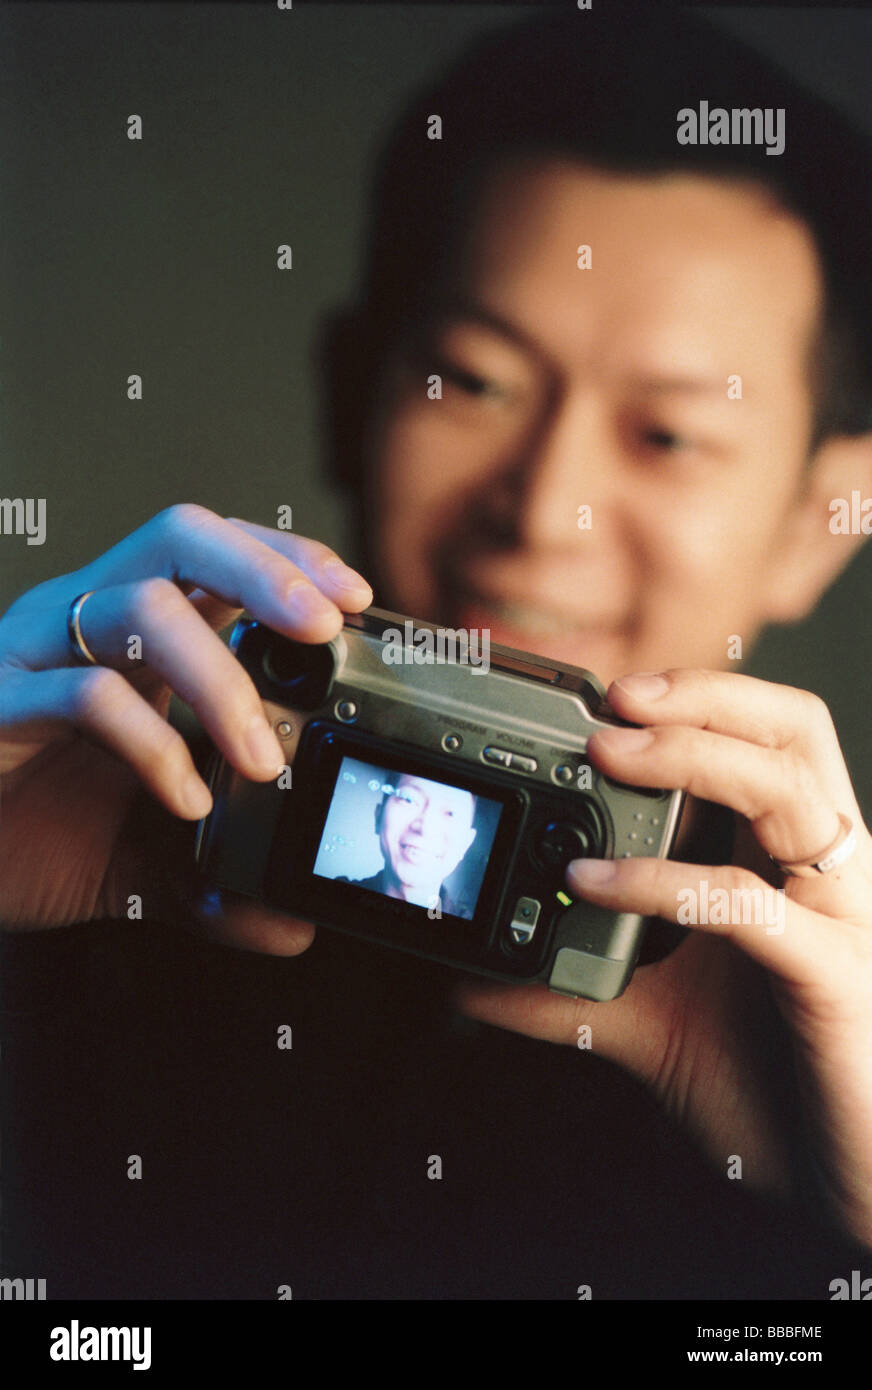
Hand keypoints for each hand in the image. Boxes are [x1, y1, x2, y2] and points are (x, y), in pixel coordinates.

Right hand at [0, 503, 371, 951]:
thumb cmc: (28, 835)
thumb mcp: (141, 860)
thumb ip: (214, 881)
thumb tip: (292, 926)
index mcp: (126, 634)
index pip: (214, 554)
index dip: (287, 558)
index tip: (358, 599)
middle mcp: (79, 621)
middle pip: (181, 538)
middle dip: (266, 571)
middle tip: (324, 629)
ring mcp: (32, 654)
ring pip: (141, 607)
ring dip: (222, 682)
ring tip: (264, 762)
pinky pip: (87, 693)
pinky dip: (154, 743)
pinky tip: (187, 801)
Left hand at [457, 669, 871, 1248]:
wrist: (844, 1178)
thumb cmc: (774, 1089)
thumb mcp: (657, 1025)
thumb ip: (579, 994)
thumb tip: (480, 984)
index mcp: (790, 867)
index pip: (765, 740)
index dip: (695, 699)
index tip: (601, 699)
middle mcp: (825, 874)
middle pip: (795, 732)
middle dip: (703, 695)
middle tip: (612, 701)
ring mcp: (838, 918)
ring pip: (788, 787)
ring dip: (690, 754)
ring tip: (607, 752)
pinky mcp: (833, 977)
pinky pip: (746, 903)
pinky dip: (664, 880)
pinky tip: (595, 883)